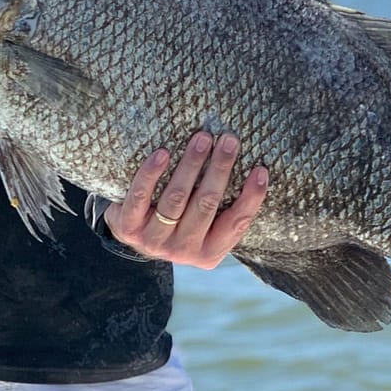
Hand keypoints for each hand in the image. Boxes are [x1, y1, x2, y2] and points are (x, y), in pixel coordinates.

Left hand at [104, 132, 268, 268]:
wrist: (130, 232)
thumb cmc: (177, 219)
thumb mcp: (201, 224)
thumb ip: (220, 207)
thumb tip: (251, 167)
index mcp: (209, 253)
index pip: (236, 224)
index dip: (251, 198)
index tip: (261, 169)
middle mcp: (183, 251)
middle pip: (206, 205)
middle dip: (220, 169)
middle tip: (229, 140)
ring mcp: (154, 241)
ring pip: (176, 198)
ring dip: (191, 164)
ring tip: (202, 138)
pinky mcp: (129, 227)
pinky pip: (141, 196)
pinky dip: (152, 173)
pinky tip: (163, 153)